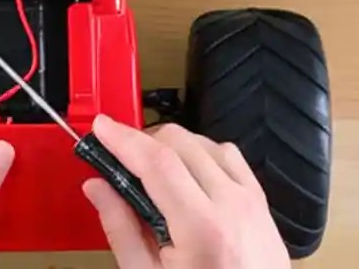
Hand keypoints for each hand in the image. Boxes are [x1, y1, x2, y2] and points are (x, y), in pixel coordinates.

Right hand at [82, 116, 288, 268]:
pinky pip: (229, 156)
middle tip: (117, 159)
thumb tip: (97, 187)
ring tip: (150, 174)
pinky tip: (186, 174)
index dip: (124, 138)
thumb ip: (121, 229)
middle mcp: (232, 206)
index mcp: (202, 229)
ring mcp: (251, 201)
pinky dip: (201, 154)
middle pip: (180, 142)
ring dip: (172, 147)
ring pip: (204, 142)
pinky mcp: (261, 201)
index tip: (102, 128)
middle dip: (142, 142)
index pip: (157, 162)